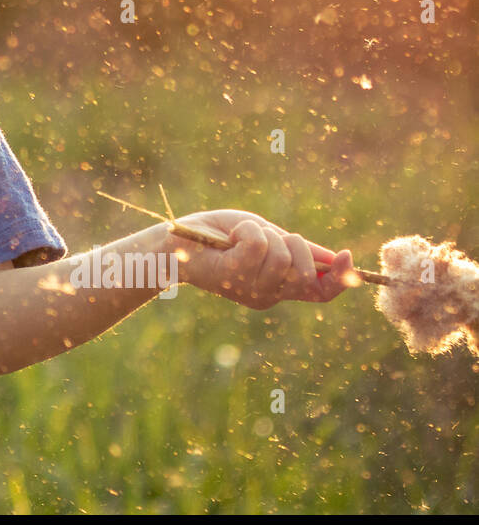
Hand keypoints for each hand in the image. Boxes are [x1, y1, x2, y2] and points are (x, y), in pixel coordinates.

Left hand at [168, 209, 355, 308]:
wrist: (177, 240)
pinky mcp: (234, 276)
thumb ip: (296, 249)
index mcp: (279, 287)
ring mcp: (250, 290)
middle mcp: (268, 295)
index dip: (341, 279)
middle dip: (296, 244)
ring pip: (283, 256)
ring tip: (240, 237)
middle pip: (306, 273)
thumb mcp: (266, 238)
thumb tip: (335, 257)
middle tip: (267, 236)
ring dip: (264, 234)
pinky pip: (259, 244)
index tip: (347, 256)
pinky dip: (247, 229)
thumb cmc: (219, 237)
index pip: (321, 294)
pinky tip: (229, 237)